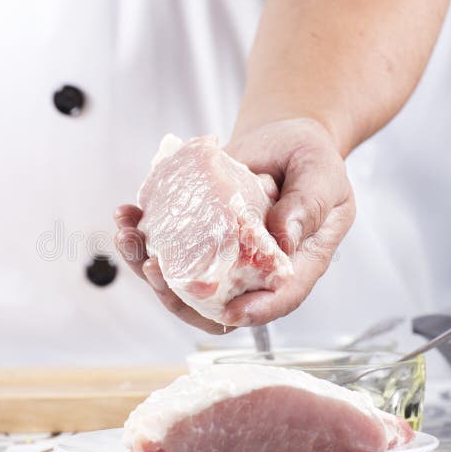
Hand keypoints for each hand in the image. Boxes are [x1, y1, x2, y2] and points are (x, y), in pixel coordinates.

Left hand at [115, 118, 354, 331]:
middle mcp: (254, 268)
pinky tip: (128, 214)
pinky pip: (168, 246)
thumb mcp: (322, 176)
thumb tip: (284, 237)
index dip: (257, 312)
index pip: (280, 298)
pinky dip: (142, 233)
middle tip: (154, 267)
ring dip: (147, 265)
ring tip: (129, 236)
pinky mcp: (198, 233)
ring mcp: (222, 253)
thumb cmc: (311, 160)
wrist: (283, 139)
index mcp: (295, 263)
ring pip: (183, 280)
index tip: (231, 312)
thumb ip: (308, 205)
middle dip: (179, 297)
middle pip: (218, 304)